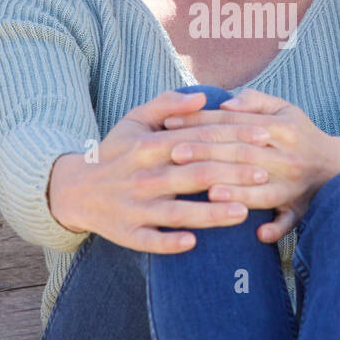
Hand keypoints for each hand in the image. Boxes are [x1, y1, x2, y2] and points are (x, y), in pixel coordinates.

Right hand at [46, 88, 280, 252]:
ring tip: (243, 212)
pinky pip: (151, 240)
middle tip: (264, 174)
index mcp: (149, 146)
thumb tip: (202, 96)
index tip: (263, 138)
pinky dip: (170, 242)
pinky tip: (194, 243)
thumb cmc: (114, 152)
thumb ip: (167, 105)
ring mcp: (134, 206)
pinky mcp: (126, 233)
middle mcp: (143, 176)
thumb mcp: (133, 120)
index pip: (199, 140)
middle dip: (232, 174)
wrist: (74, 190)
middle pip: (195, 175)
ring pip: (178, 211)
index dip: (233, 138)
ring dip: (211, 213)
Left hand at [160, 86, 339, 242]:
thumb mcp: (284, 108)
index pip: (233, 123)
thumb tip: (225, 104)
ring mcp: (294, 184)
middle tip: (173, 155)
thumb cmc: (300, 134)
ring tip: (208, 193)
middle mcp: (287, 155)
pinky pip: (289, 221)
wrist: (338, 166)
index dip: (200, 122)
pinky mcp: (301, 209)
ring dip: (237, 192)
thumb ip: (254, 101)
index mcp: (280, 127)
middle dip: (207, 154)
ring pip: (263, 189)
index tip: (169, 125)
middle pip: (241, 154)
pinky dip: (275, 229)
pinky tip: (257, 234)